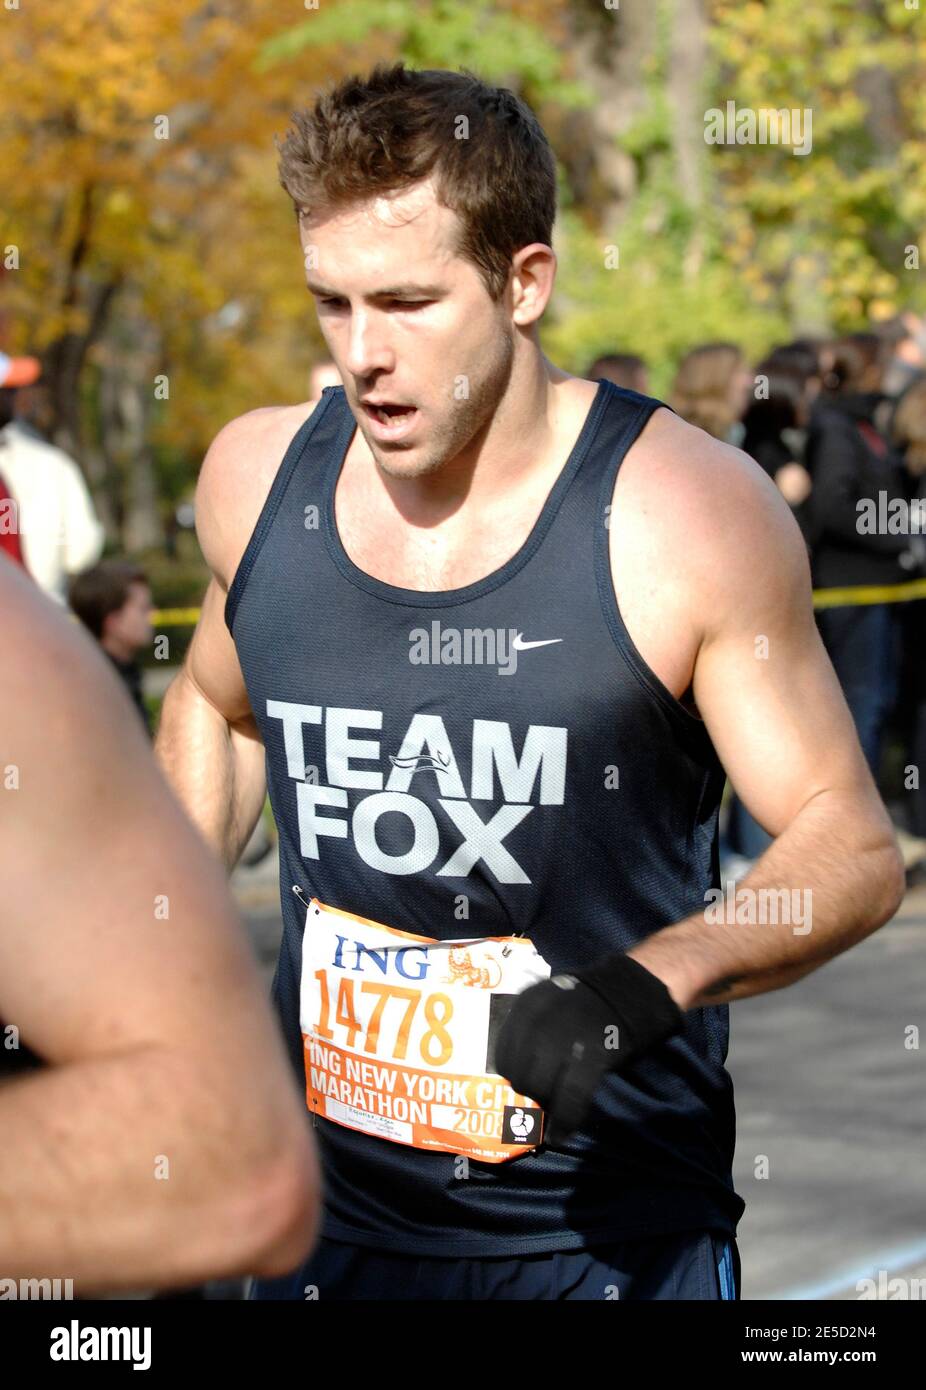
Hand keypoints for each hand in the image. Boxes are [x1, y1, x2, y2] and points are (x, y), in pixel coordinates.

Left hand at [494, 953, 683, 1147]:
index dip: (514, 1074)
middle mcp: (540, 1020)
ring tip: (556, 1109)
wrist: (634, 990)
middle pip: (519, 1073)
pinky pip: (570, 1098)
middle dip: (530, 1090)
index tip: (525, 1082)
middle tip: (545, 1095)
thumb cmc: (591, 1002)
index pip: (504, 1052)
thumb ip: (533, 1030)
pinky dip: (564, 1121)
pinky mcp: (592, 1056)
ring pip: (540, 1087)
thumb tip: (518, 1070)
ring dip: (545, 1105)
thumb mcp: (552, 1004)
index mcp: (527, 1004)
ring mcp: (565, 1038)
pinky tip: (561, 1135)